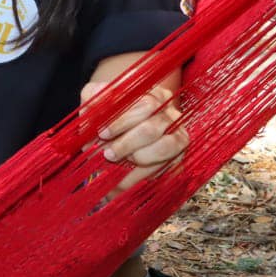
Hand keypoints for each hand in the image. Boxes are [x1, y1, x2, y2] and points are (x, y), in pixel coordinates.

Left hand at [83, 81, 188, 198]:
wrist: (121, 132)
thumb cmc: (108, 113)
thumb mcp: (98, 99)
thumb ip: (96, 98)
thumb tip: (96, 107)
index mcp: (153, 95)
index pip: (144, 104)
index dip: (122, 121)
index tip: (102, 133)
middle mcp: (170, 113)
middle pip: (153, 128)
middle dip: (128, 144)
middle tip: (108, 154)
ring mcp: (179, 134)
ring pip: (166, 146)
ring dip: (141, 158)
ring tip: (121, 163)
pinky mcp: (180, 156)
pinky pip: (169, 167)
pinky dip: (145, 175)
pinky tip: (126, 181)